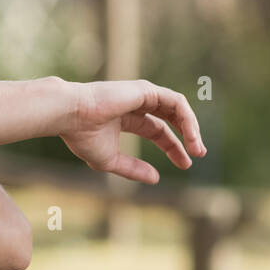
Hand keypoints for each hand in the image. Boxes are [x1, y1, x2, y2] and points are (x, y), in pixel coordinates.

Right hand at [60, 79, 206, 183]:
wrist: (71, 115)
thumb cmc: (83, 137)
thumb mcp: (111, 160)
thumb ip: (133, 169)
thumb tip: (156, 179)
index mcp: (126, 119)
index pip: (158, 132)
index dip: (173, 147)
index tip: (186, 163)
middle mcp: (136, 104)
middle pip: (170, 119)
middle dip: (187, 136)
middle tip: (199, 154)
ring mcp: (142, 95)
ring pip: (177, 109)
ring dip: (191, 128)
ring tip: (197, 149)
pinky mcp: (146, 90)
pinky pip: (176, 102)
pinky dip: (187, 118)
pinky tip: (191, 135)